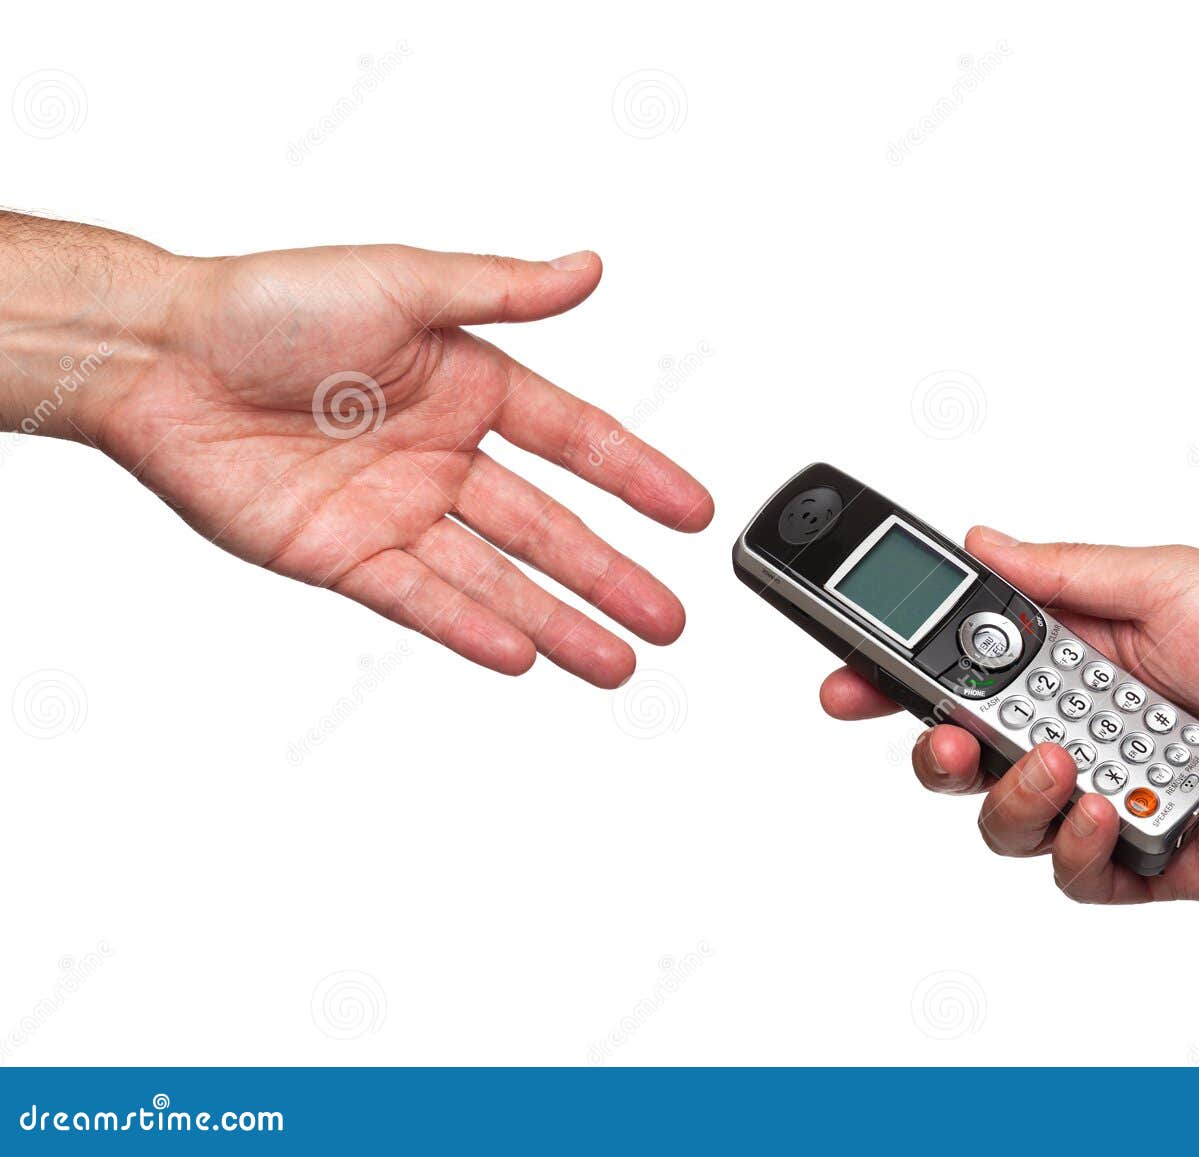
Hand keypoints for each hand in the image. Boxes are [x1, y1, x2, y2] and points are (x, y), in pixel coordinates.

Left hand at [2, 214, 711, 684]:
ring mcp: (397, 511)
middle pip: (546, 528)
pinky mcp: (344, 556)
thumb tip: (586, 269)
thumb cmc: (265, 304)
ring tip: (614, 659)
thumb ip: (502, 291)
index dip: (636, 476)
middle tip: (666, 617)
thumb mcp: (402, 281)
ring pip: (495, 578)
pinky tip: (520, 652)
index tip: (690, 511)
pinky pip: (421, 600)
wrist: (157, 358)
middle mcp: (440, 454)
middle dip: (610, 575)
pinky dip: (470, 628)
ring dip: (558, 620)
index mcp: (465, 384)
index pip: (574, 439)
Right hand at [820, 528, 1198, 901]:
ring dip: (1011, 794)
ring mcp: (1100, 795)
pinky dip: (1074, 842)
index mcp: (1066, 657)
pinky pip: (1072, 872)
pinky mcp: (1139, 858)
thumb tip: (979, 540)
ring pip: (1001, 821)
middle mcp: (1070, 728)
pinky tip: (1102, 807)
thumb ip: (1064, 573)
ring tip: (1060, 761)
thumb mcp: (1166, 578)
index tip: (841, 682)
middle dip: (927, 748)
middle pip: (956, 754)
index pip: (951, 670)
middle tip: (940, 734)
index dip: (887, 679)